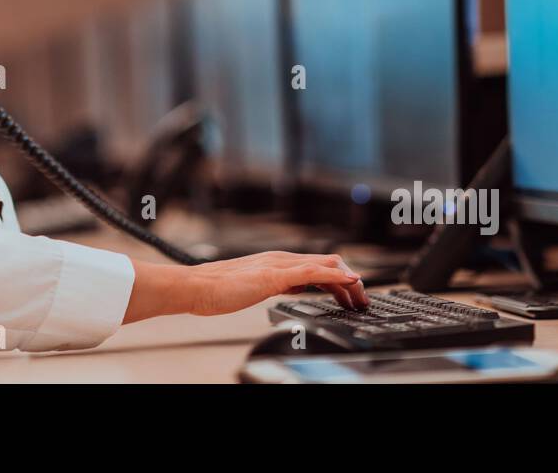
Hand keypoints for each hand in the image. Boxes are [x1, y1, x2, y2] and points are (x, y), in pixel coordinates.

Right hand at [124, 252, 368, 323]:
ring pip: (325, 264)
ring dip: (348, 280)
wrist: (195, 287)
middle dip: (349, 280)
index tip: (351, 294)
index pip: (316, 266)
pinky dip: (335, 275)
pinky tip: (349, 282)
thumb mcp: (253, 287)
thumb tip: (293, 288)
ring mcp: (279, 264)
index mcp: (276, 262)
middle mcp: (281, 258)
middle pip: (327, 262)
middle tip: (362, 299)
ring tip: (361, 296)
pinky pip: (314, 272)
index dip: (338, 278)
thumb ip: (275, 285)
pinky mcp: (275, 274)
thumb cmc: (215, 289)